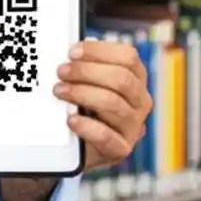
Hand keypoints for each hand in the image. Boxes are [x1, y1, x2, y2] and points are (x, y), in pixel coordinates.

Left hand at [54, 40, 152, 170]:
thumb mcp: (89, 83)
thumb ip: (84, 66)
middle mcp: (140, 101)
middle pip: (121, 79)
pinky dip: (86, 126)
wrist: (82, 145)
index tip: (72, 52)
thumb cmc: (85, 106)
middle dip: (86, 72)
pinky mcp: (121, 148)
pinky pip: (106, 136)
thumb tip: (69, 53)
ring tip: (59, 91)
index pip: (128, 57)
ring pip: (113, 103)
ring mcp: (133, 126)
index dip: (99, 51)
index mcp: (136, 78)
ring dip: (81, 94)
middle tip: (61, 72)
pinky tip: (71, 119)